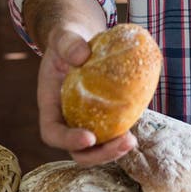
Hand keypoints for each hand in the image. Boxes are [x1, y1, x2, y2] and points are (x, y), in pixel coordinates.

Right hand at [37, 28, 136, 165]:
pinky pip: (112, 129)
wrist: (79, 40)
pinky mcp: (104, 114)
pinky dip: (123, 132)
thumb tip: (82, 56)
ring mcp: (86, 119)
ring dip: (114, 150)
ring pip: (97, 146)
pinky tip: (140, 125)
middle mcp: (67, 118)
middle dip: (98, 154)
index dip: (68, 141)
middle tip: (121, 143)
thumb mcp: (63, 37)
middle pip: (77, 150)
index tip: (88, 137)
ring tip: (132, 141)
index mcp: (50, 105)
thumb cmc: (66, 39)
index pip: (52, 132)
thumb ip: (67, 43)